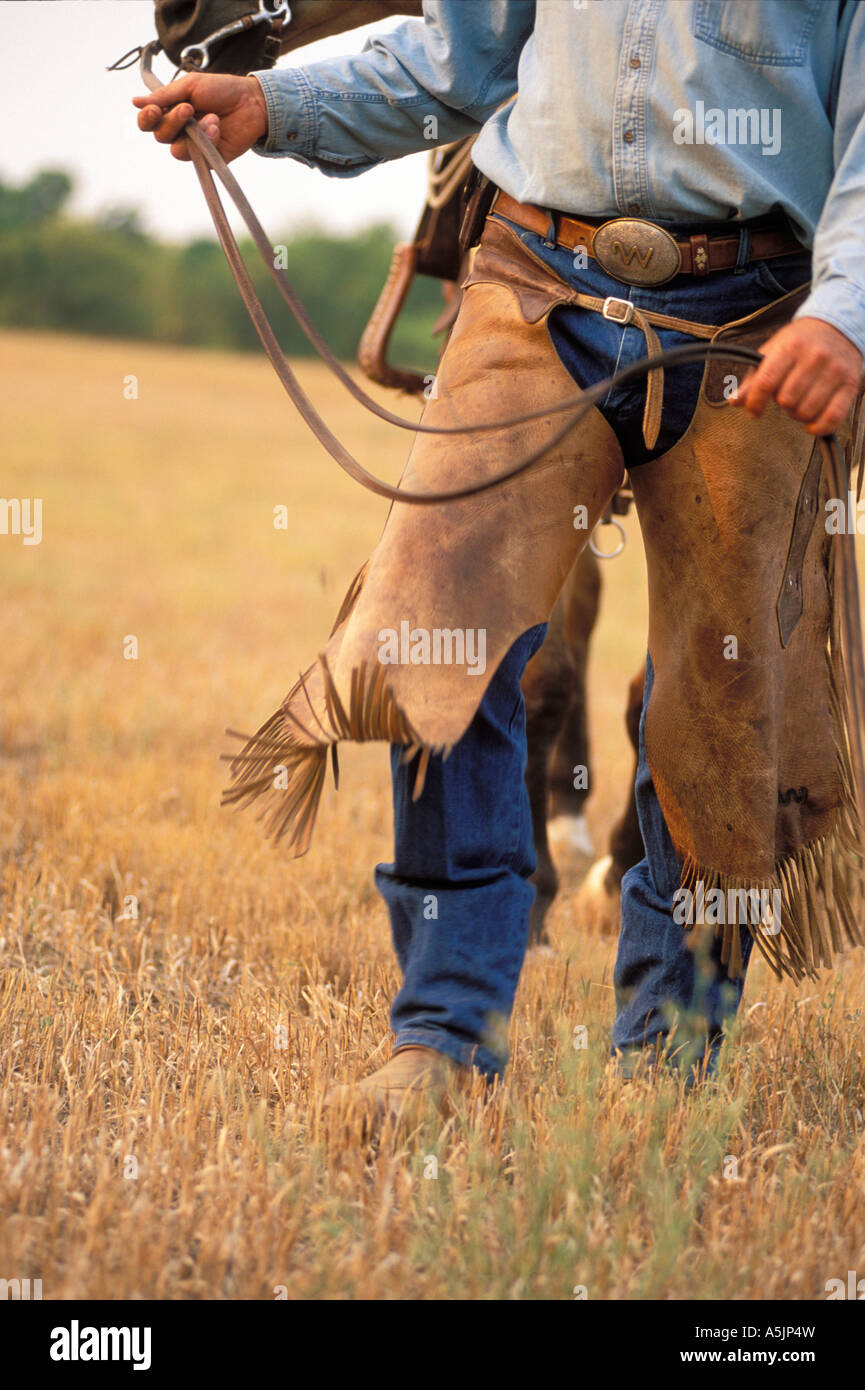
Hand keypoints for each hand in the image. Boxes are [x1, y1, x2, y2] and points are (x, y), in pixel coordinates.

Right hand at [132, 72, 267, 163]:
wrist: (251, 102)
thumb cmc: (221, 90)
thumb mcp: (190, 86)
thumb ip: (164, 96)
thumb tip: (135, 102)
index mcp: (170, 111)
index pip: (148, 122)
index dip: (147, 118)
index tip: (154, 110)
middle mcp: (179, 130)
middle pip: (160, 136)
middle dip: (172, 122)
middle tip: (188, 108)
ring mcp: (194, 146)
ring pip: (175, 150)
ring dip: (192, 132)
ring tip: (211, 118)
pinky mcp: (209, 158)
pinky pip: (198, 157)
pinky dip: (207, 140)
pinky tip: (217, 127)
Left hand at [731, 317, 862, 435]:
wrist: (837, 326)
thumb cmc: (800, 342)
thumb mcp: (773, 352)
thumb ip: (753, 378)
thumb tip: (734, 402)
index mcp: (790, 347)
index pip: (766, 382)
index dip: (755, 403)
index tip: (753, 411)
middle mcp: (815, 357)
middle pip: (786, 400)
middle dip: (781, 404)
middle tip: (785, 396)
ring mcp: (835, 371)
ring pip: (806, 411)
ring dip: (797, 415)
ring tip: (799, 403)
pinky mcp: (850, 385)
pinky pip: (832, 418)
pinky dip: (818, 427)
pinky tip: (811, 424)